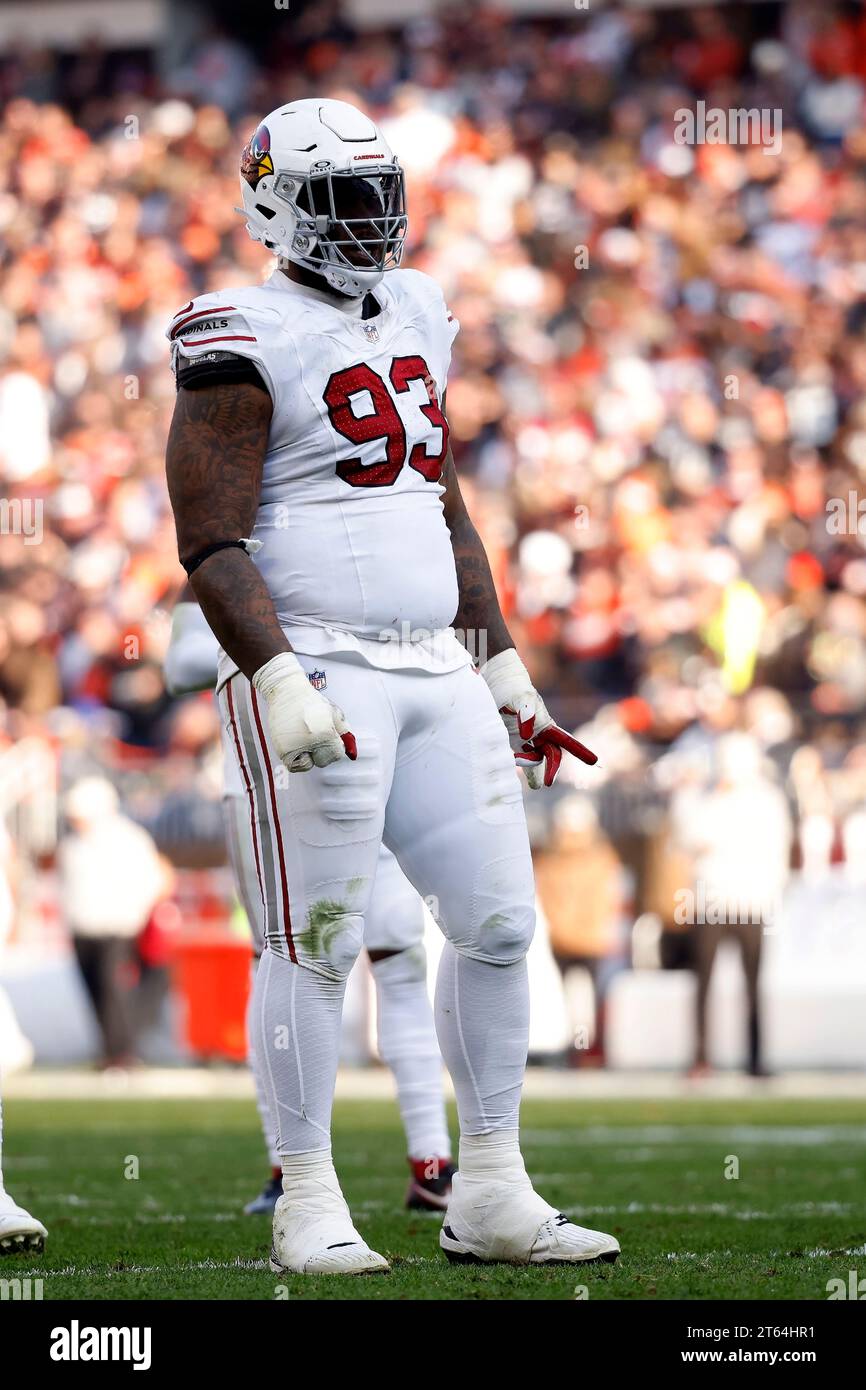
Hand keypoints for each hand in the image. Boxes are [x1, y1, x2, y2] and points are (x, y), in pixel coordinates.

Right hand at [252, 652, 356, 772]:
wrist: (286, 692)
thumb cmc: (310, 701)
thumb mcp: (334, 714)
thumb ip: (345, 734)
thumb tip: (352, 754)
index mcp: (325, 733)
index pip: (337, 754)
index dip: (335, 745)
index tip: (330, 736)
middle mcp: (309, 741)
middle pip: (323, 761)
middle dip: (323, 751)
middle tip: (316, 735)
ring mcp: (294, 746)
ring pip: (308, 765)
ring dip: (309, 756)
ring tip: (305, 738)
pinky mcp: (282, 749)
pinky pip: (293, 766)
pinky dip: (296, 759)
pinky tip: (297, 744)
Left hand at [480, 649, 596, 789]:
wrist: (496, 680)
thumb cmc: (513, 686)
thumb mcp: (520, 697)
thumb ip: (526, 714)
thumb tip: (527, 734)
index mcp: (546, 724)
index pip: (565, 740)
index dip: (580, 751)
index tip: (594, 761)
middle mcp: (537, 733)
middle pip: (549, 755)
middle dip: (550, 770)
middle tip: (546, 784)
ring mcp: (524, 737)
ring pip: (533, 758)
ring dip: (533, 770)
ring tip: (536, 785)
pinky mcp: (510, 739)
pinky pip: (517, 755)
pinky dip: (518, 764)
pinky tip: (514, 770)